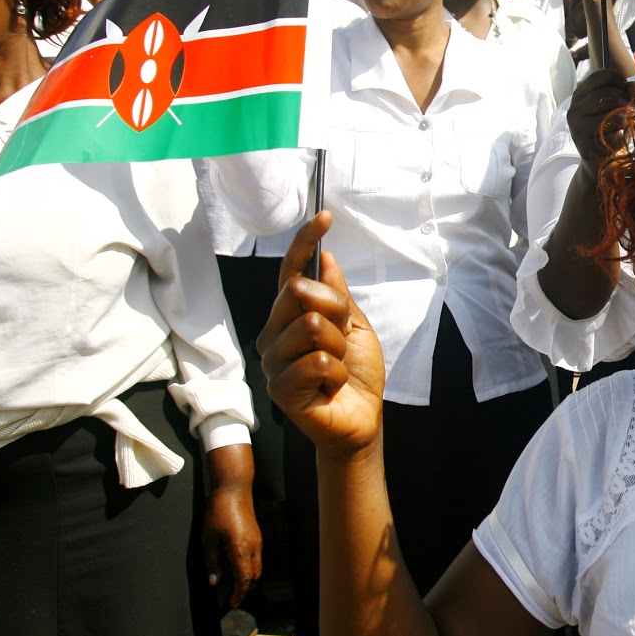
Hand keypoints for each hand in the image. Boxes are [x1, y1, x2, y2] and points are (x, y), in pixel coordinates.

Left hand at [200, 445, 261, 608]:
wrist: (234, 489)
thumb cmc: (218, 511)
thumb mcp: (209, 538)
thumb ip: (212, 562)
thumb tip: (215, 581)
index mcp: (240, 550)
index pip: (243, 580)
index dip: (238, 595)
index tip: (231, 605)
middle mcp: (253, 548)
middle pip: (254, 577)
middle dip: (245, 591)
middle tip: (234, 600)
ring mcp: (257, 541)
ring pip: (257, 568)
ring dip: (248, 580)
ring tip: (236, 588)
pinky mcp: (257, 536)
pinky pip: (256, 558)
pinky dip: (249, 569)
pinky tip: (238, 569)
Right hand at [258, 211, 385, 459]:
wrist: (361, 419)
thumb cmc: (356, 374)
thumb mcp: (355, 327)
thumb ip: (337, 296)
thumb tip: (325, 258)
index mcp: (290, 316)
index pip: (291, 271)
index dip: (305, 242)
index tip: (325, 216)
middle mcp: (274, 334)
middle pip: (300, 293)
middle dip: (336, 312)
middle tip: (343, 340)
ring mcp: (272, 361)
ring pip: (312, 327)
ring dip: (339, 349)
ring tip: (336, 369)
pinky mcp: (279, 388)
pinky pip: (319, 361)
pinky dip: (337, 373)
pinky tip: (331, 386)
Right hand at [566, 69, 632, 174]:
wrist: (600, 165)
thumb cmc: (610, 131)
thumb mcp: (614, 107)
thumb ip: (624, 93)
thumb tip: (634, 84)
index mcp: (579, 96)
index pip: (600, 76)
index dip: (618, 79)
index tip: (626, 88)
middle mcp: (575, 110)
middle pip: (609, 94)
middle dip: (625, 102)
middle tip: (627, 113)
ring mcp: (579, 127)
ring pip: (615, 111)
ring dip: (626, 118)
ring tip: (622, 126)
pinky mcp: (588, 143)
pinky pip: (616, 130)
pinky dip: (623, 133)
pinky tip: (618, 139)